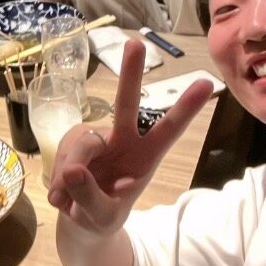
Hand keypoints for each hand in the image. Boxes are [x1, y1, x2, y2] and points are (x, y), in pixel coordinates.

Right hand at [47, 40, 211, 236]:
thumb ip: (91, 196)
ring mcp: (95, 141)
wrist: (78, 221)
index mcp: (145, 158)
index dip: (185, 109)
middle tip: (135, 45)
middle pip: (126, 104)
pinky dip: (58, 177)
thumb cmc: (102, 217)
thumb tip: (72, 169)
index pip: (168, 130)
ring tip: (66, 200)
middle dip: (130, 74)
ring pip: (81, 143)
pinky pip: (63, 153)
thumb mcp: (102, 217)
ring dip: (71, 171)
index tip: (207, 84)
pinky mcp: (73, 144)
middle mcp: (122, 140)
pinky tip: (60, 196)